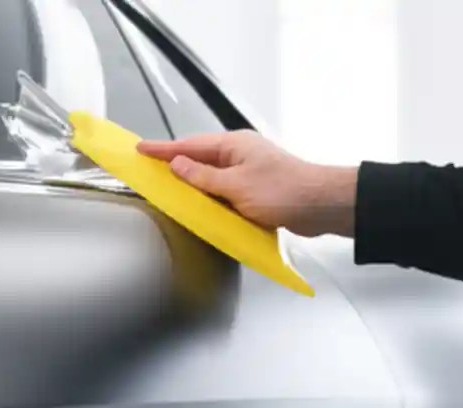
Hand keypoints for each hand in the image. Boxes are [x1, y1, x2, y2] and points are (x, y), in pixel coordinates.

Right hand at [137, 131, 357, 237]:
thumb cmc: (283, 192)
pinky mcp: (257, 190)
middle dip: (174, 164)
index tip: (140, 149)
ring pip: (212, 176)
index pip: (189, 145)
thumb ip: (203, 177)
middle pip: (199, 158)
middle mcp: (240, 154)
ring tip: (167, 189)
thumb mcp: (236, 186)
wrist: (322, 206)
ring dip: (193, 183)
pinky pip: (225, 191)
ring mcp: (249, 172)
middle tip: (149, 169)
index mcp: (234, 145)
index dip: (163, 149)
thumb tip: (178, 165)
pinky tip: (201, 207)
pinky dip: (210, 197)